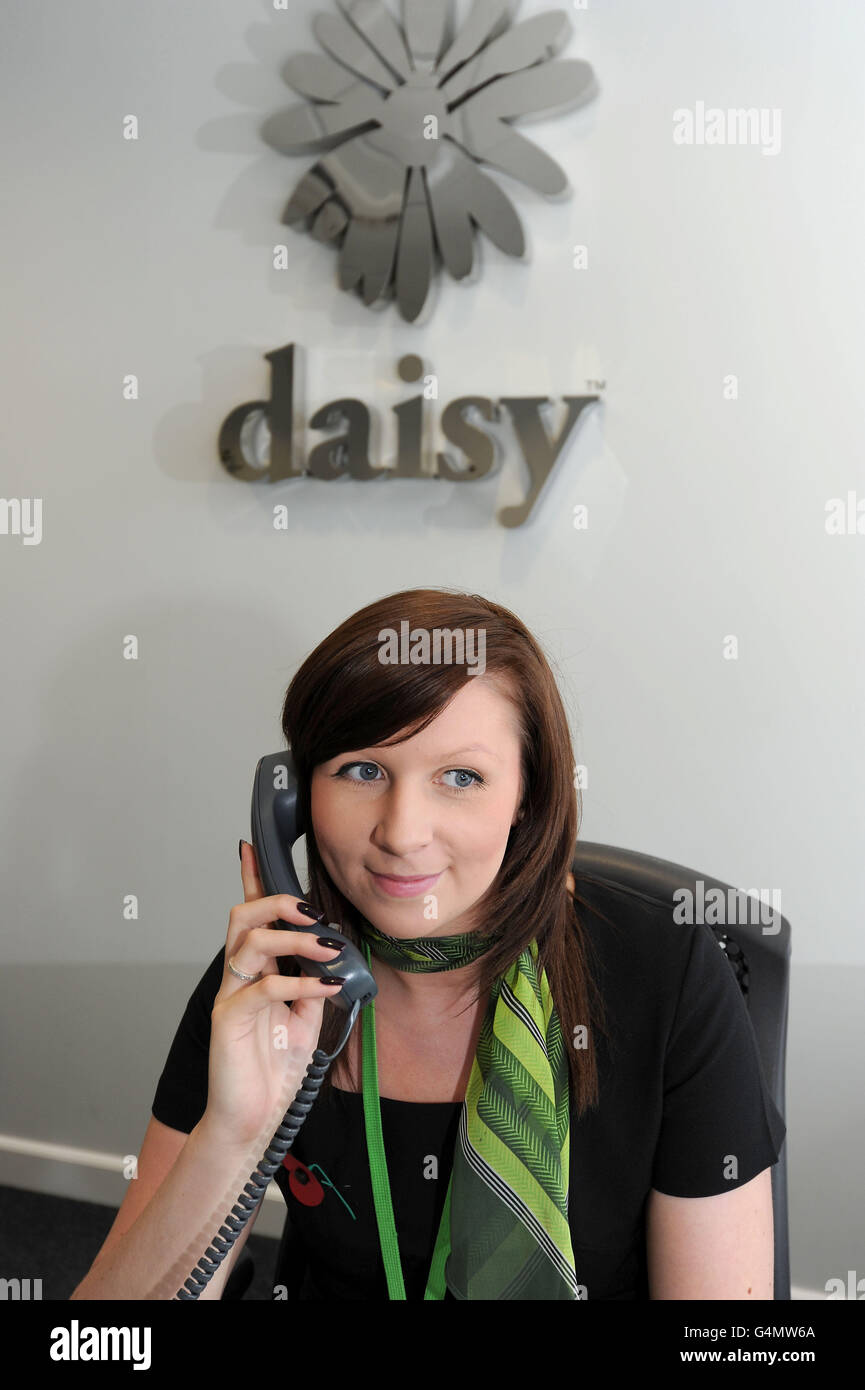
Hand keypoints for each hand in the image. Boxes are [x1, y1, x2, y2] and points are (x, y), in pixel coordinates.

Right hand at [201, 841, 344, 1149]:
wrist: (253, 1119)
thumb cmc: (273, 1072)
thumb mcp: (305, 1020)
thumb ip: (313, 985)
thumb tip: (335, 957)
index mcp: (256, 971)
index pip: (251, 916)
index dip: (250, 880)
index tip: (252, 847)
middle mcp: (238, 977)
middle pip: (242, 916)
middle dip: (277, 902)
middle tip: (311, 910)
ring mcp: (230, 996)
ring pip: (249, 941)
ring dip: (294, 937)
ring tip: (328, 948)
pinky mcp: (229, 1020)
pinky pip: (263, 987)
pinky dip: (301, 982)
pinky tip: (328, 987)